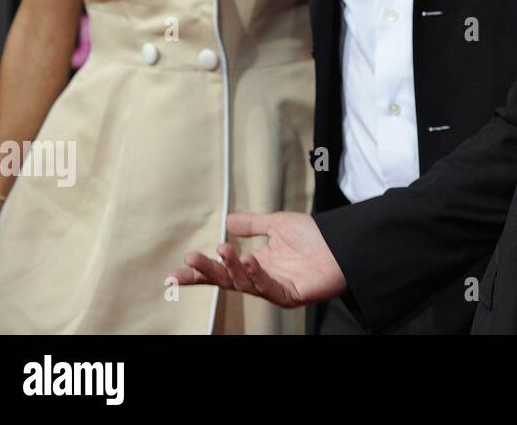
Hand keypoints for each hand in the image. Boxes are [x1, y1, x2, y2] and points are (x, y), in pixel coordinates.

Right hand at [167, 211, 346, 307]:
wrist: (343, 243)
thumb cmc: (315, 236)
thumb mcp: (278, 224)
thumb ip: (252, 224)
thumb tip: (226, 221)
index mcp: (255, 264)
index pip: (221, 270)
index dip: (198, 272)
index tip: (174, 273)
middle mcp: (260, 278)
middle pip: (225, 279)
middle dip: (205, 272)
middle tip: (187, 262)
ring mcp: (273, 288)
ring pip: (243, 283)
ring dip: (230, 267)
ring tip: (221, 249)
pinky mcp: (288, 295)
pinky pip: (267, 286)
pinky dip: (256, 273)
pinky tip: (249, 259)